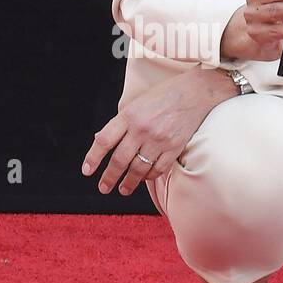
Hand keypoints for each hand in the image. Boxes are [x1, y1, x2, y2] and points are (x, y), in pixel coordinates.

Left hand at [81, 68, 234, 195]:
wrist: (195, 92)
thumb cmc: (163, 95)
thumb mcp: (136, 102)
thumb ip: (120, 121)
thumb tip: (101, 139)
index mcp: (129, 115)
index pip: (104, 140)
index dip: (93, 158)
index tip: (87, 171)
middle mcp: (142, 128)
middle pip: (119, 160)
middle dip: (109, 177)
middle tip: (104, 187)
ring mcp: (159, 140)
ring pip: (138, 169)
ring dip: (128, 183)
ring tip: (123, 189)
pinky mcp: (174, 148)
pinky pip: (158, 169)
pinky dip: (149, 176)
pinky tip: (144, 178)